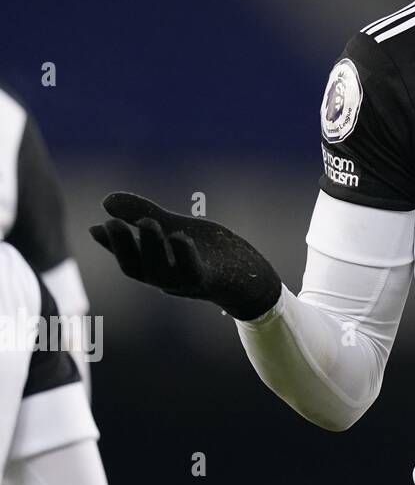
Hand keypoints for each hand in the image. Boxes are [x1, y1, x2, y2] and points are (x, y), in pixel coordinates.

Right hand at [89, 192, 282, 320]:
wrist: (250, 277)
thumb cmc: (210, 253)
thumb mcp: (176, 228)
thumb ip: (147, 215)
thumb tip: (106, 201)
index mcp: (155, 266)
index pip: (127, 257)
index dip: (110, 244)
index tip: (95, 227)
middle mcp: (166, 279)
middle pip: (137, 268)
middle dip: (122, 246)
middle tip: (112, 222)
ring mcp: (187, 282)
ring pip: (161, 271)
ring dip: (151, 247)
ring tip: (146, 222)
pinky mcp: (211, 280)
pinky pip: (194, 271)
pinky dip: (184, 255)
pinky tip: (180, 236)